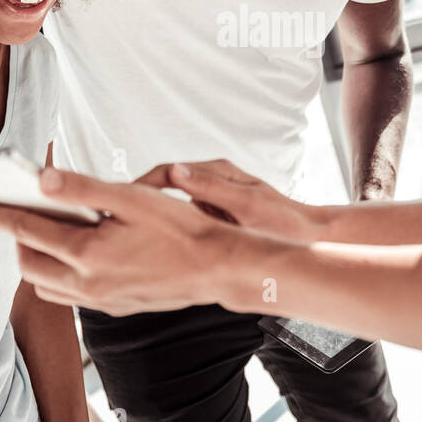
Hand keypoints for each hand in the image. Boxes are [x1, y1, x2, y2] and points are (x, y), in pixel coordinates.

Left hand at [0, 166, 267, 315]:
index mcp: (87, 253)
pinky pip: (69, 295)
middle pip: (28, 263)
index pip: (25, 230)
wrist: (218, 268)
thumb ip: (84, 189)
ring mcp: (100, 300)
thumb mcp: (132, 197)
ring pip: (46, 284)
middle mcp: (87, 283)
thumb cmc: (182, 229)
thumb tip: (42, 180)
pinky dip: (59, 274)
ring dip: (35, 259)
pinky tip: (76, 254)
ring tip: (44, 231)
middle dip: (14, 237)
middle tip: (14, 211)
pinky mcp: (113, 307)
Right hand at [134, 160, 329, 242]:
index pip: (166, 172)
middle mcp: (211, 180)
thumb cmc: (284, 223)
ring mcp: (210, 198)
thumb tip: (176, 171)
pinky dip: (168, 231)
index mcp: (218, 172)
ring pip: (169, 205)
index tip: (120, 204)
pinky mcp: (211, 214)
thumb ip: (212, 189)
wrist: (307, 237)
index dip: (140, 188)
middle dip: (137, 203)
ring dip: (151, 219)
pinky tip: (156, 250)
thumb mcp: (248, 206)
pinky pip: (182, 219)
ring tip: (128, 240)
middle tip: (114, 225)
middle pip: (162, 186)